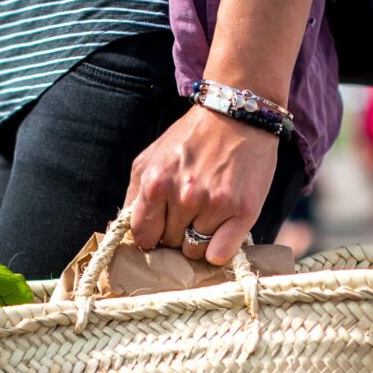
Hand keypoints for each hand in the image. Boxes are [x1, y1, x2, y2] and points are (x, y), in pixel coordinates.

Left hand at [126, 108, 280, 265]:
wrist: (237, 116)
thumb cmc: (192, 138)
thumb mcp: (151, 158)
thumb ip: (135, 195)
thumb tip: (129, 234)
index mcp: (156, 182)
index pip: (143, 237)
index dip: (152, 235)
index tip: (162, 226)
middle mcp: (184, 196)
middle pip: (170, 244)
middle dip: (177, 231)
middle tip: (191, 209)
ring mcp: (215, 205)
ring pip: (195, 251)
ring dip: (199, 238)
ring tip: (208, 211)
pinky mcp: (243, 212)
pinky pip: (220, 255)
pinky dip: (219, 249)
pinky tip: (222, 229)